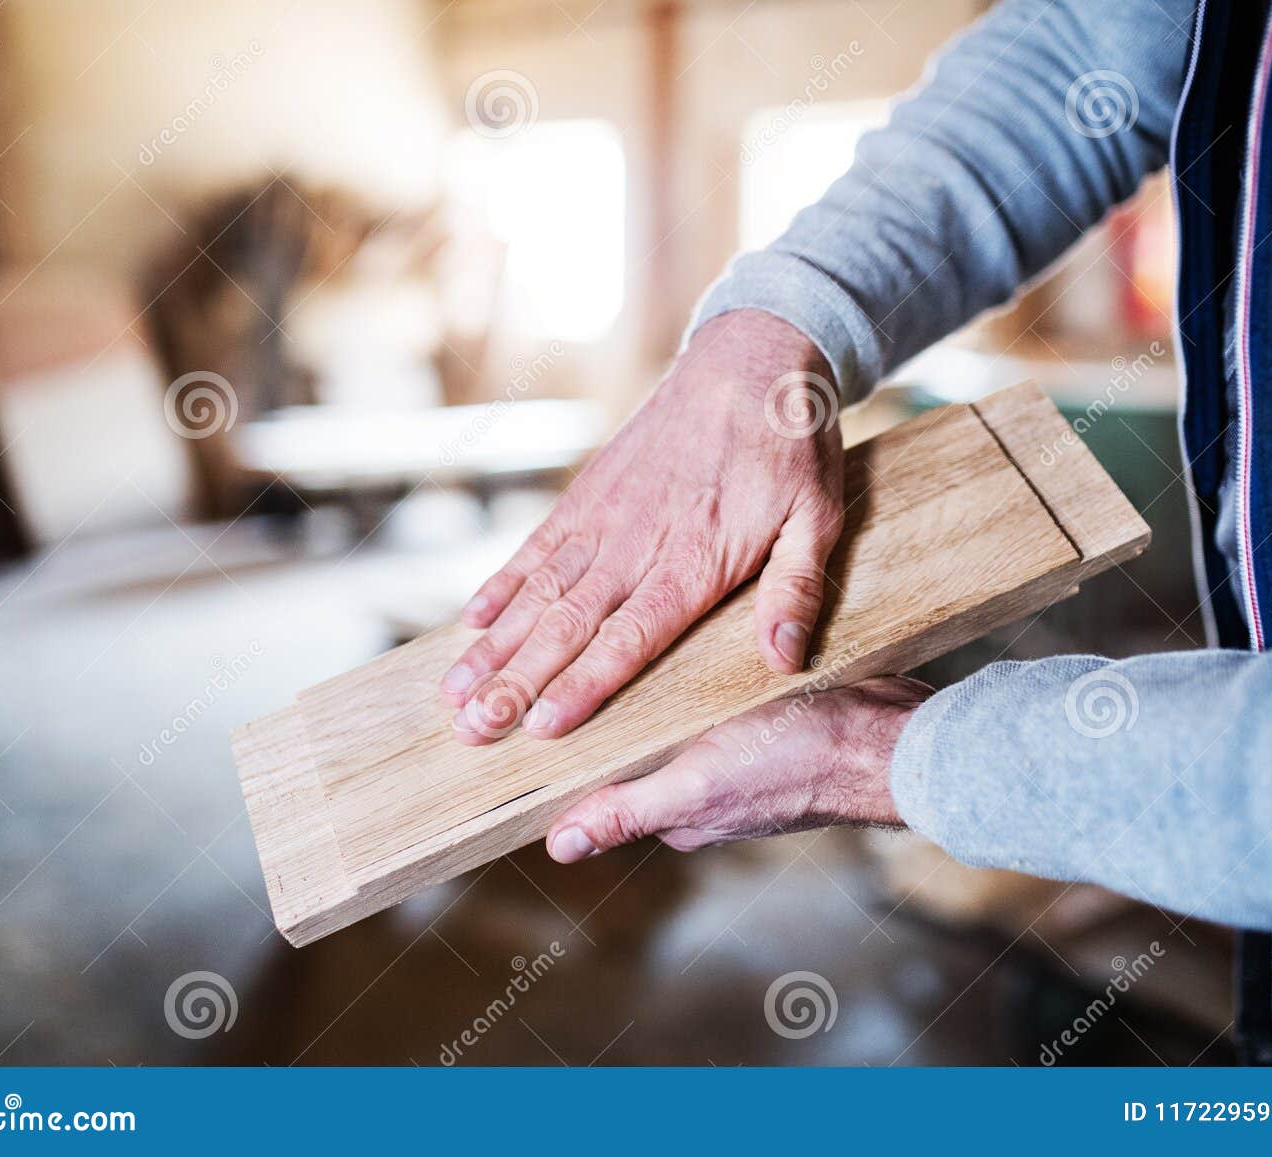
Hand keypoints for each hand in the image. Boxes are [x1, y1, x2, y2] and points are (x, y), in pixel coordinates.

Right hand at [442, 309, 845, 743]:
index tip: (542, 725)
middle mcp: (637, 543)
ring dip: (494, 644)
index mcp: (694, 560)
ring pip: (539, 591)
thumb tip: (782, 659)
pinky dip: (502, 583)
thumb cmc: (789, 445)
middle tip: (473, 727)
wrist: (750, 357)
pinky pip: (537, 545)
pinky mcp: (590, 492)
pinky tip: (472, 620)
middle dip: (516, 680)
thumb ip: (795, 589)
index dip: (583, 683)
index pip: (630, 638)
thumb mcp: (817, 516)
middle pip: (567, 624)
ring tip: (454, 691)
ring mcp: (606, 515)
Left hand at [544, 676, 931, 860]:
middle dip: (609, 713)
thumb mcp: (699, 786)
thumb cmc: (799, 765)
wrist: (889, 735)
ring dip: (654, 686)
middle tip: (573, 657)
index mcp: (680, 811)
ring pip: (674, 717)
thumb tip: (559, 845)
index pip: (605, 786)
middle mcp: (704, 785)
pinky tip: (685, 638)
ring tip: (623, 638)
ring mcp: (736, 749)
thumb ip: (628, 812)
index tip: (539, 714)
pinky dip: (697, 672)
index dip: (572, 756)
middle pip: (636, 748)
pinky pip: (714, 692)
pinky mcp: (763, 714)